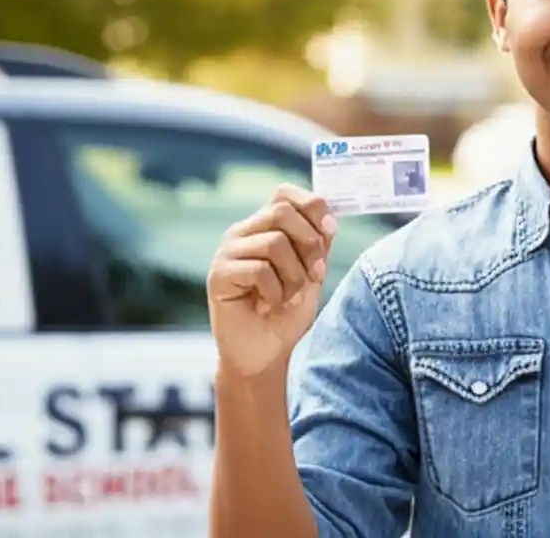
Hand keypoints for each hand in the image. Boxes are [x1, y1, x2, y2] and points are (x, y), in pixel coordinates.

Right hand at [207, 184, 338, 378]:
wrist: (264, 355)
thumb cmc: (287, 314)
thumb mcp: (311, 273)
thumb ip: (318, 244)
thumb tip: (329, 220)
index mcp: (263, 227)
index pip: (284, 193)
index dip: (312, 205)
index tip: (331, 231)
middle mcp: (242, 233)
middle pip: (282, 212)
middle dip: (310, 243)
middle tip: (315, 274)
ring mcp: (227, 252)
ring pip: (274, 242)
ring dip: (294, 276)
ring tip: (288, 296)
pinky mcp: (218, 275)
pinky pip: (259, 270)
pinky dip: (276, 292)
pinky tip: (269, 305)